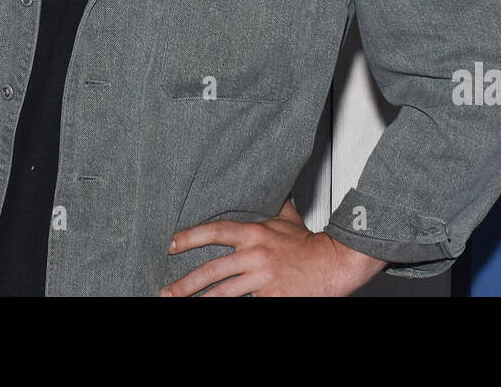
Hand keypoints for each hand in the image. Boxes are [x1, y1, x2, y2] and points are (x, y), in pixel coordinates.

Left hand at [161, 197, 387, 295]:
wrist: (334, 263)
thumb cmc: (309, 243)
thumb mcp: (286, 218)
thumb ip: (268, 207)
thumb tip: (262, 189)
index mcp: (256, 234)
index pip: (216, 231)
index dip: (191, 237)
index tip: (171, 244)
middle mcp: (256, 256)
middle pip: (212, 271)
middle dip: (185, 283)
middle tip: (166, 291)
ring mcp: (263, 280)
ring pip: (224, 294)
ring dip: (199, 302)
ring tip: (181, 304)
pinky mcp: (272, 299)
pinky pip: (246, 306)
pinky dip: (231, 308)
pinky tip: (217, 311)